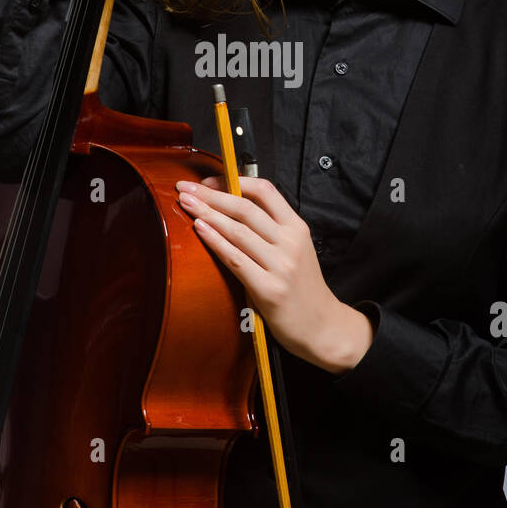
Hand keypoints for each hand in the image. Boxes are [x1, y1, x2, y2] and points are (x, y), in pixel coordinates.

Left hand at [174, 175, 375, 373]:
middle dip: (211, 194)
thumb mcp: (297, 248)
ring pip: (238, 231)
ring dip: (207, 214)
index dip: (234, 182)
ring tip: (185, 204)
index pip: (265, 191)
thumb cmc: (302, 286)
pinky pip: (235, 259)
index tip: (208, 181)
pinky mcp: (269, 289)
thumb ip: (272, 228)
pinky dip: (215, 241)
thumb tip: (232, 204)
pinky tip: (199, 229)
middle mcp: (291, 243)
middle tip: (185, 188)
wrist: (321, 325)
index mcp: (297, 228)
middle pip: (245, 208)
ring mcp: (281, 266)